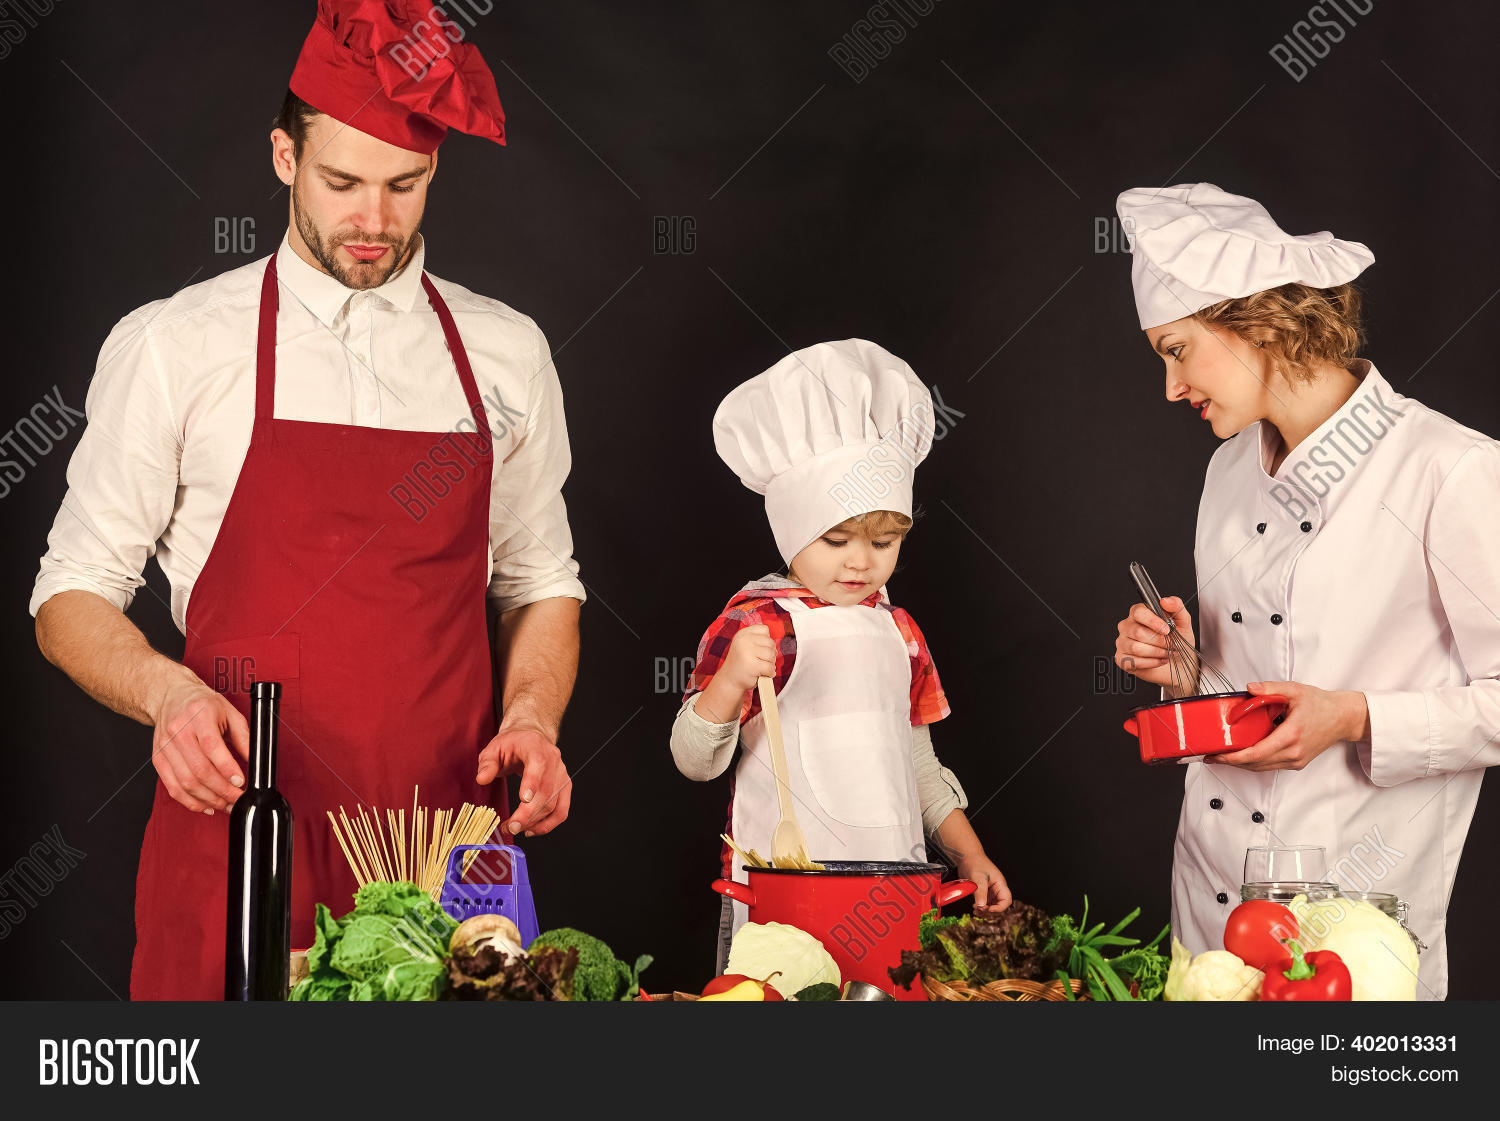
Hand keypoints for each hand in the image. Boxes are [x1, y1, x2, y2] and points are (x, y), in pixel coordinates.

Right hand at [150, 676, 247, 813]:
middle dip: (221, 790)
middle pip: (199, 770)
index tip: (241, 782)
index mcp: (199, 716)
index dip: (227, 769)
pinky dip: (189, 801)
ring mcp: (165, 747)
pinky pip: (172, 787)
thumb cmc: (202, 703)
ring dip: (208, 799)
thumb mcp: (230, 712)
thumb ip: (244, 737)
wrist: (171, 696)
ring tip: (225, 804)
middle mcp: (179, 731)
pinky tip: (206, 805)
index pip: (212, 747)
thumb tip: (256, 760)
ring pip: (185, 782)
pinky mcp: (158, 759)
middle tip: (237, 798)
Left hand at [476, 724, 571, 836]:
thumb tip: (482, 779)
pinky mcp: (564, 787)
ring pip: (555, 804)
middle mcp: (553, 761)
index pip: (539, 764)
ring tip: (515, 829)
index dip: (533, 783)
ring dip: (535, 822)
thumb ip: (487, 763)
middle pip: (546, 791)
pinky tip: (531, 829)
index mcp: (536, 747)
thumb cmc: (513, 744)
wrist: (532, 738)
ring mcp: (561, 775)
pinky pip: (561, 811)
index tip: (523, 800)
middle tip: (511, 826)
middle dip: (528, 813)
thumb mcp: (494, 748)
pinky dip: (547, 824)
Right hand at [720, 623, 776, 691]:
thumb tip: (774, 647)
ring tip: (761, 667)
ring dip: (771, 663)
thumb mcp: (746, 646)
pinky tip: (763, 674)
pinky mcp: (752, 666)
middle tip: (761, 661)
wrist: (729, 680)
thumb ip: (758, 640)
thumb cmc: (741, 664)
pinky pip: (770, 667)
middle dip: (770, 653)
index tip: (759, 650)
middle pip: (770, 642)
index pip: (764, 630)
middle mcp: (744, 640)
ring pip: (771, 655)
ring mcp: (747, 652)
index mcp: (743, 634)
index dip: (766, 641)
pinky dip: (770, 673)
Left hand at [957, 854, 1011, 914]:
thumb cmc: (975, 863)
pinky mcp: (981, 893)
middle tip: (980, 910)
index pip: (1006, 901)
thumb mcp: (978, 877)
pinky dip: (980, 908)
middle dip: (990, 911)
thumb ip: (980, 892)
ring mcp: (989, 892)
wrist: (966, 857)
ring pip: (991, 907)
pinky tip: (974, 908)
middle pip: (999, 906)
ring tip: (976, 911)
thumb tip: (981, 906)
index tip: (988, 910)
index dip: (999, 908)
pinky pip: (984, 904)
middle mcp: (996, 889)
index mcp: (1000, 884)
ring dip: (984, 911)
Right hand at [1114, 595, 1195, 688]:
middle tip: (1171, 644)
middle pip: (1138, 632)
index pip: (1138, 612)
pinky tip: (1159, 660)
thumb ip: (1176, 607)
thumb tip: (1166, 601)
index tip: (1167, 630)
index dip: (1153, 621)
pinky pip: (1134, 661)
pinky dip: (1152, 662)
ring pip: (1136, 648)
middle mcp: (1127, 626)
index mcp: (1139, 613)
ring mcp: (1122, 643)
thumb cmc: (1177, 641)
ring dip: (1157, 652)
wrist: (1177, 662)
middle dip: (1159, 641)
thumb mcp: (1182, 622)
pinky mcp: (1122, 658)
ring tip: (1166, 652)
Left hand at [1210, 680, 1367, 771]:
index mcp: (1291, 735)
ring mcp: (1296, 760)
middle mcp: (1294, 752)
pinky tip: (1242, 755)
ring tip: (1222, 756)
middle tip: (1211, 756)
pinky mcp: (1297, 762)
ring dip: (1241, 764)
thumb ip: (1271, 688)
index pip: (1256, 753)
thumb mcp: (1295, 690)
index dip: (1234, 757)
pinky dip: (1254, 762)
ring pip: (1262, 767)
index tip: (1217, 755)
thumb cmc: (1321, 705)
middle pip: (1255, 764)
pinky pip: (1271, 766)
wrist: (1343, 718)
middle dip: (1231, 762)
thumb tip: (1250, 688)